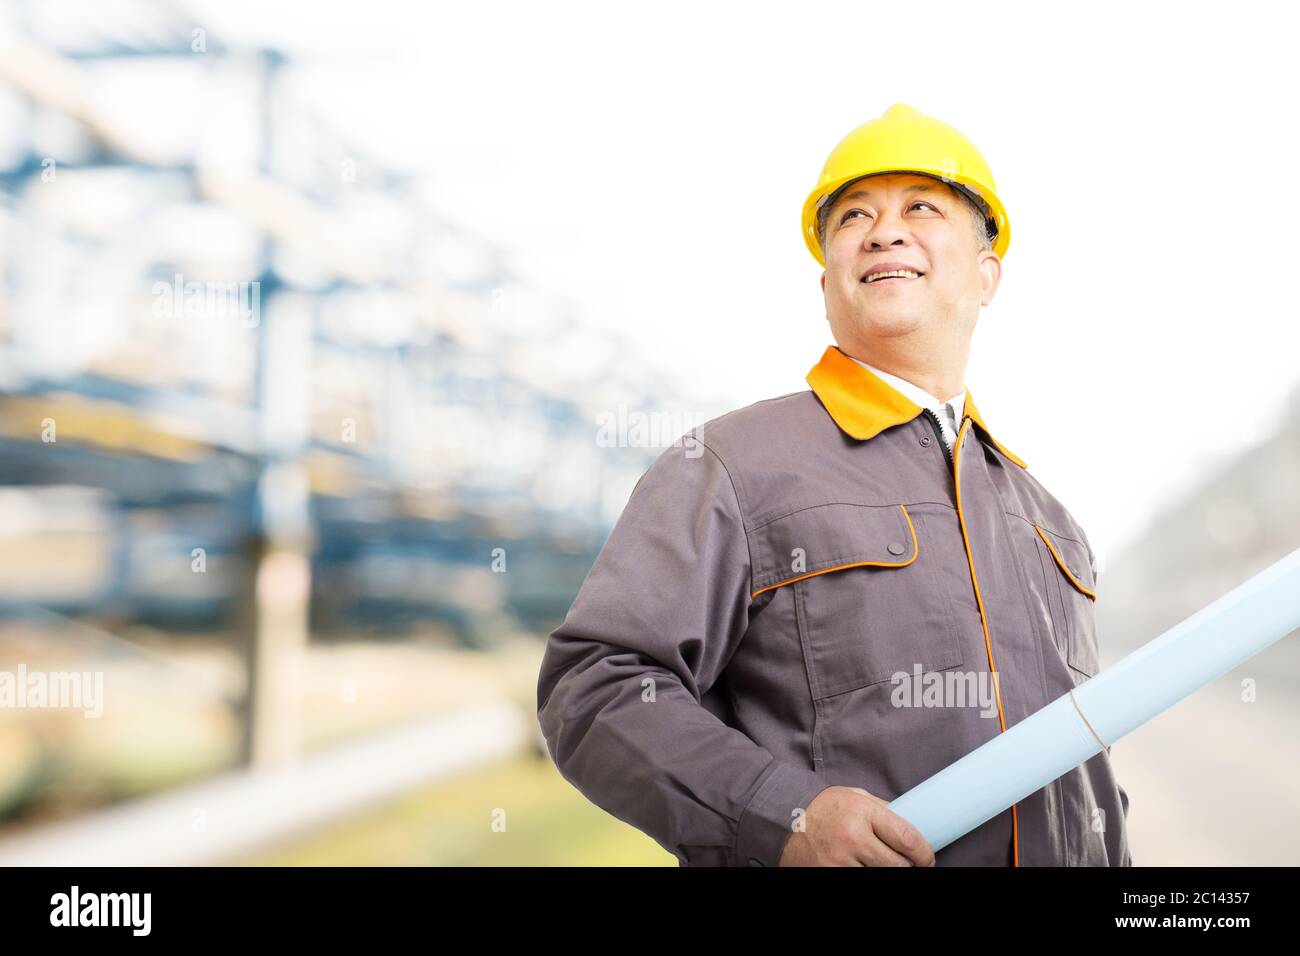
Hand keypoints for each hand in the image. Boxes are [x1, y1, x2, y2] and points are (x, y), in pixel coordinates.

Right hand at [777, 786, 935, 866]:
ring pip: (880, 876)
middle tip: (909, 866)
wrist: (783, 819)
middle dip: (907, 868)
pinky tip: (862, 867)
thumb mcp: (854, 796)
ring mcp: (840, 860)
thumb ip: (881, 810)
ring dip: (885, 872)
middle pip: (898, 866)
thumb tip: (909, 823)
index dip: (924, 853)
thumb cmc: (823, 807)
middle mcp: (853, 836)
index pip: (907, 838)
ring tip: (879, 863)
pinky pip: (859, 880)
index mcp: (863, 812)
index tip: (926, 858)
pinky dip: (864, 874)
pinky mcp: (830, 874)